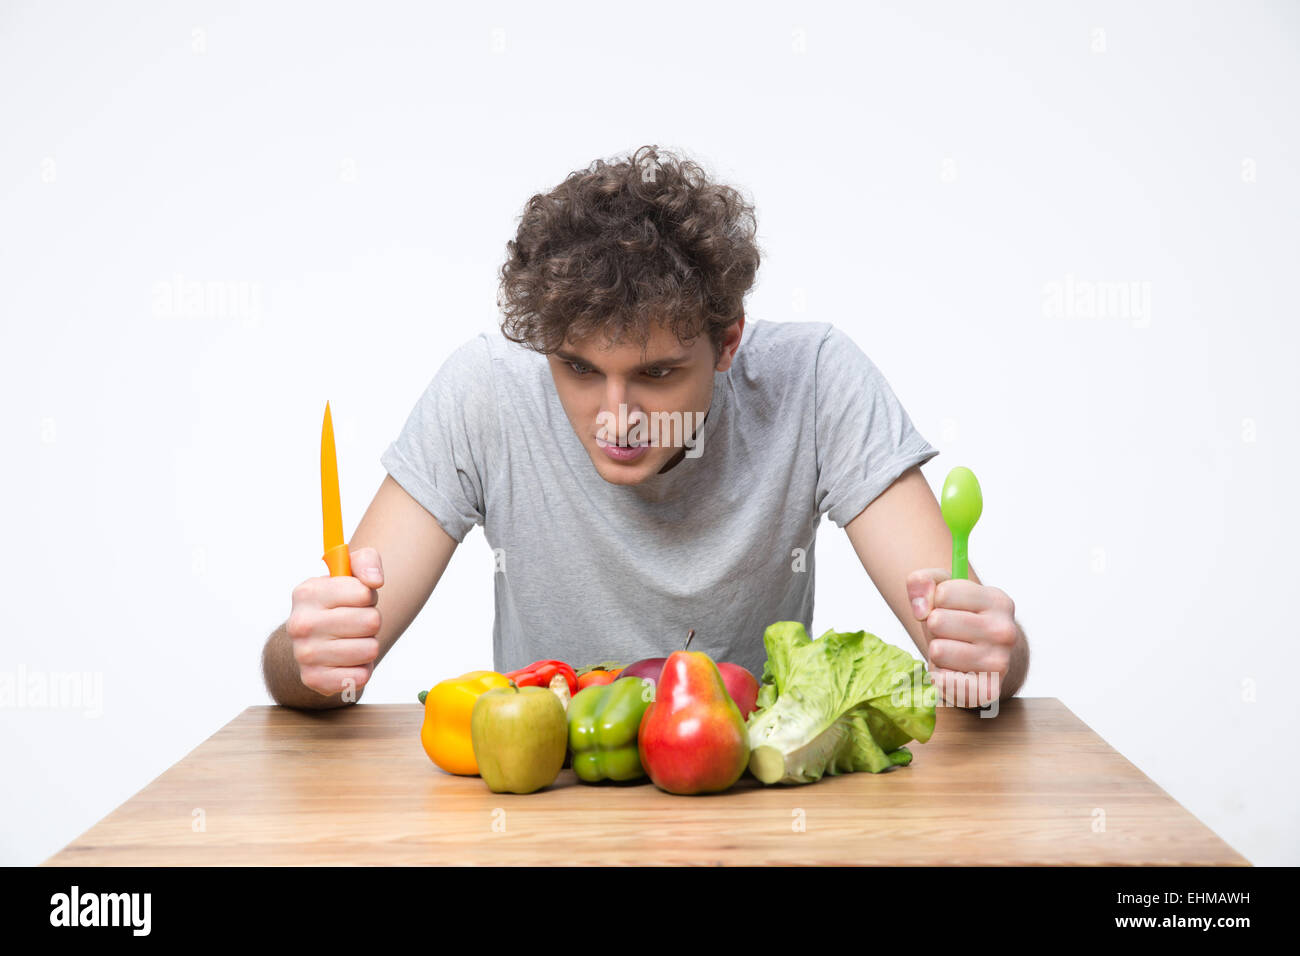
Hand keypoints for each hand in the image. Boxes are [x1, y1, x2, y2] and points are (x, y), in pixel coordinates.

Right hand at [287, 547, 384, 696]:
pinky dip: (361, 669)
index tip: (357, 598)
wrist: (312, 641)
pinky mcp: (314, 679)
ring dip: (368, 645)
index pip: (364, 592)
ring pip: (370, 650)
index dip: (368, 596)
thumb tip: (374, 580)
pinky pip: (361, 677)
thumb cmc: (338, 603)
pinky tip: (348, 661)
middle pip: (371, 622)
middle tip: (356, 622)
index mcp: (307, 592)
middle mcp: (300, 624)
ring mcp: (304, 654)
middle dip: (371, 621)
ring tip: (351, 640)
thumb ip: (366, 561)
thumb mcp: (349, 571)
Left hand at [906, 568, 1016, 708]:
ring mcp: (1000, 663)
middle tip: (949, 633)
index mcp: (998, 601)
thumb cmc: (958, 618)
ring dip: (936, 652)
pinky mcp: (988, 690)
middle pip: (937, 621)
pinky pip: (943, 681)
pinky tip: (952, 672)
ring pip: (938, 651)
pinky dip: (939, 676)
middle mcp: (1005, 631)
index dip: (935, 601)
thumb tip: (921, 609)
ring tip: (951, 651)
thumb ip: (922, 582)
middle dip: (934, 627)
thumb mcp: (942, 589)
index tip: (946, 608)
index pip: (943, 593)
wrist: (985, 658)